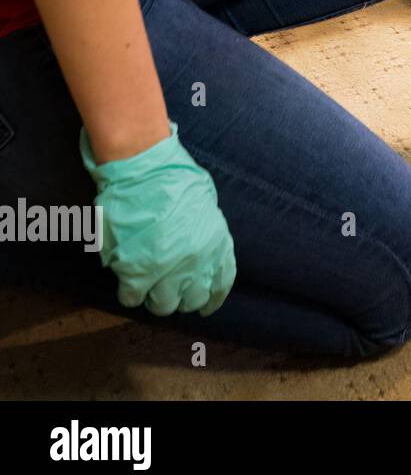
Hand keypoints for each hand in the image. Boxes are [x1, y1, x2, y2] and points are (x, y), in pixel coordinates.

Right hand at [81, 124, 235, 317]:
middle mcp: (196, 261)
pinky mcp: (135, 272)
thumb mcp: (206, 207)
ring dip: (154, 298)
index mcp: (216, 243)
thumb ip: (207, 235)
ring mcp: (166, 270)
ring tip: (147, 286)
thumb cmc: (173, 179)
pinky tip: (126, 281)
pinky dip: (129, 293)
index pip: (221, 283)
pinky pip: (132, 298)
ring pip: (163, 305)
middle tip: (167, 290)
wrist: (143, 168)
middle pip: (191, 300)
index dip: (212, 298)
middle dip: (180, 298)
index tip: (205, 306)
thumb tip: (202, 255)